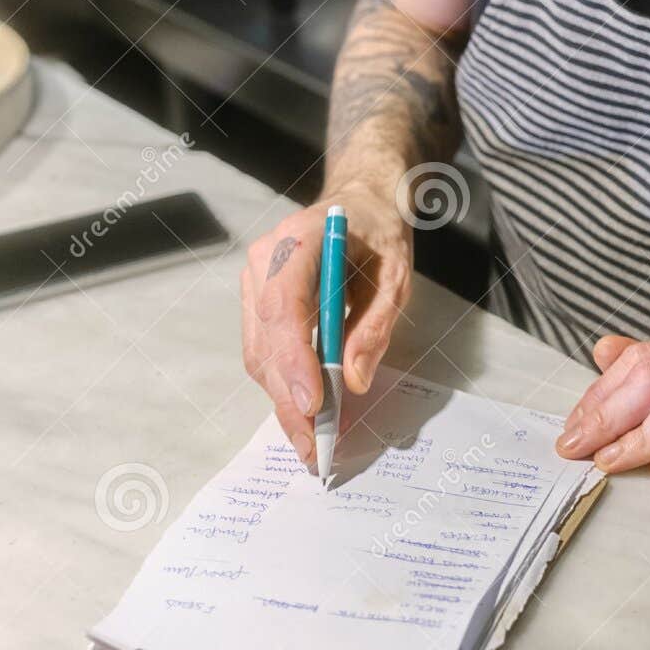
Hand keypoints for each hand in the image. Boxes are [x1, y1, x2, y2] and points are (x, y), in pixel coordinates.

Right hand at [241, 187, 412, 466]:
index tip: (313, 404)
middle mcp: (264, 259)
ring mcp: (254, 281)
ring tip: (313, 440)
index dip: (295, 358)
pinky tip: (306, 413)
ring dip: (284, 400)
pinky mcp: (256, 302)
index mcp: (300, 240)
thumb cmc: (379, 234)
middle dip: (290, 398)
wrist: (359, 203)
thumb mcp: (396, 274)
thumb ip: (376, 323)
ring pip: (259, 353)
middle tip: (316, 446)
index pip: (284, 304)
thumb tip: (353, 380)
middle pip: (267, 340)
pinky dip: (284, 385)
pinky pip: (263, 351)